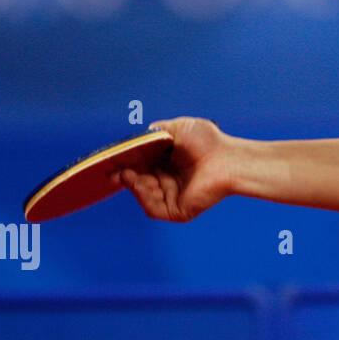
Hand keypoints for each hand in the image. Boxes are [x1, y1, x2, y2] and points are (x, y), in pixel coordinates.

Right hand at [113, 117, 235, 221]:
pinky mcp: (178, 211)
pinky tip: (141, 184)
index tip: (111, 160)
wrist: (228, 158)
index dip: (126, 164)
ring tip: (128, 174)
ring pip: (143, 195)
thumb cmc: (209, 141)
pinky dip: (143, 197)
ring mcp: (174, 197)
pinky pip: (153, 208)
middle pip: (139, 182)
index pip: (142, 166)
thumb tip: (141, 136)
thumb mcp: (178, 128)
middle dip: (124, 176)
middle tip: (112, 170)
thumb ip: (157, 131)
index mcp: (170, 163)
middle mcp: (170, 181)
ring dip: (133, 185)